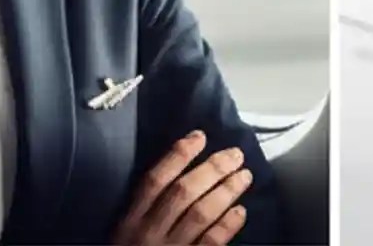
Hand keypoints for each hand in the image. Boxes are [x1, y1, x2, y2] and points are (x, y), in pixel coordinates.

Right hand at [112, 130, 251, 244]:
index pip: (154, 180)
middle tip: (235, 154)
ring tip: (245, 177)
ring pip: (200, 214)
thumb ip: (147, 207)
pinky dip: (227, 226)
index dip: (178, 155)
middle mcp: (147, 234)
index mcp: (129, 221)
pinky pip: (210, 243)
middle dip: (212, 169)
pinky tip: (240, 212)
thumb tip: (180, 170)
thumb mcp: (127, 232)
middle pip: (182, 192)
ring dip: (226, 192)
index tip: (200, 137)